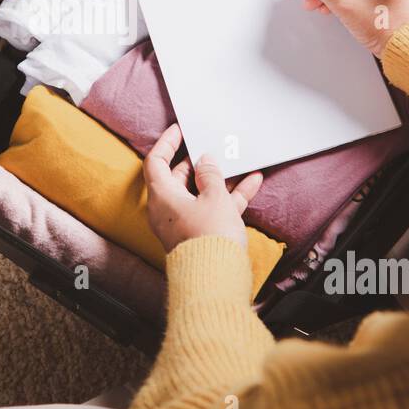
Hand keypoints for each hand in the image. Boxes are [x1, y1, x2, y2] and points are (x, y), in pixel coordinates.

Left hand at [143, 124, 263, 254]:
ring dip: (220, 178)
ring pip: (200, 192)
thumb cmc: (209, 236)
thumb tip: (205, 161)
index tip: (179, 130)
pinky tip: (252, 182)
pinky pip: (213, 207)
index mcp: (162, 196)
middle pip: (179, 177)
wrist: (216, 278)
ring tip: (238, 161)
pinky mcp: (201, 232)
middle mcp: (168, 209)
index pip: (156, 162)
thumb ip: (210, 175)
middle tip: (212, 146)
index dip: (167, 143)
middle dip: (198, 161)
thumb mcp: (214, 197)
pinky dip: (230, 195)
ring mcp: (184, 222)